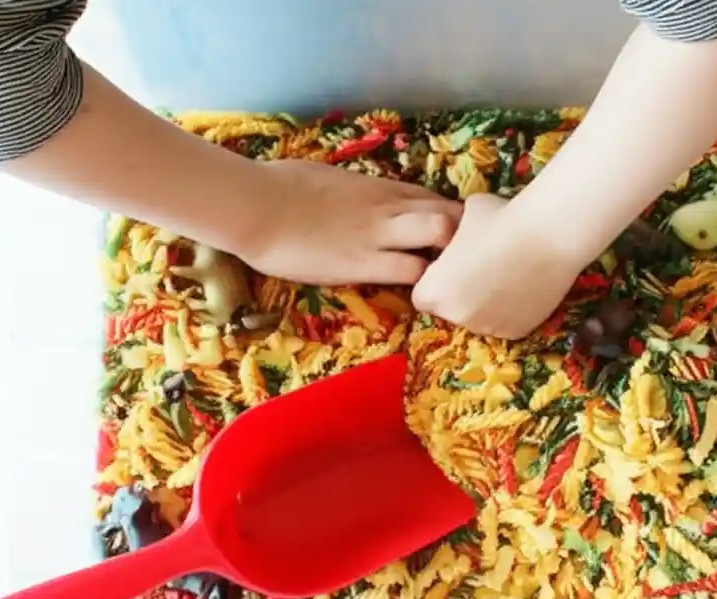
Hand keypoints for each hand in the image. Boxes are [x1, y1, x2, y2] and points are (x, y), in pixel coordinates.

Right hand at [230, 160, 459, 285]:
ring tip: (438, 285)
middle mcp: (388, 207)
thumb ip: (356, 192)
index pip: (432, 198)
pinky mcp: (363, 264)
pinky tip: (414, 299)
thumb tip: (357, 200)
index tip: (443, 244)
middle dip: (460, 239)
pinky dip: (422, 286)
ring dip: (447, 260)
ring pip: (441, 234)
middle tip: (450, 269)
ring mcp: (379, 234)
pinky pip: (412, 273)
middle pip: (450, 213)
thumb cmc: (280, 187)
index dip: (446, 221)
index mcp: (379, 187)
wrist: (256, 206)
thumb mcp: (330, 180)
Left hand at [412, 194, 589, 338]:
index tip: (452, 265)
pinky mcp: (516, 332)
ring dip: (485, 304)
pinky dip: (510, 310)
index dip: (437, 280)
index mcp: (434, 291)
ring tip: (506, 275)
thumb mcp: (460, 219)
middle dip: (459, 294)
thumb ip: (449, 239)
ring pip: (478, 319)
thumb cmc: (500, 217)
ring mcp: (488, 328)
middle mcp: (456, 316)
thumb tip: (453, 241)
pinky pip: (504, 323)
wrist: (550, 233)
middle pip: (450, 310)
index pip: (423, 295)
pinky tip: (522, 285)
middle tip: (481, 269)